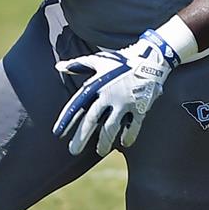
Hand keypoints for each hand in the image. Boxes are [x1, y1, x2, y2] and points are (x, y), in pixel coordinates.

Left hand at [52, 30, 178, 157]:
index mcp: (96, 85)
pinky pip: (133, 126)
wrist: (150, 58)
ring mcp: (124, 103)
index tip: (58, 133)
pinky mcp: (140, 107)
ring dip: (104, 142)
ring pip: (111, 128)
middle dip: (81, 137)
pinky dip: (128, 136)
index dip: (66, 120)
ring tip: (100, 151)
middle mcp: (108, 95)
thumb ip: (78, 65)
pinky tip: (124, 143)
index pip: (77, 105)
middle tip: (73, 151)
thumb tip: (59, 66)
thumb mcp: (98, 60)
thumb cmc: (121, 60)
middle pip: (91, 120)